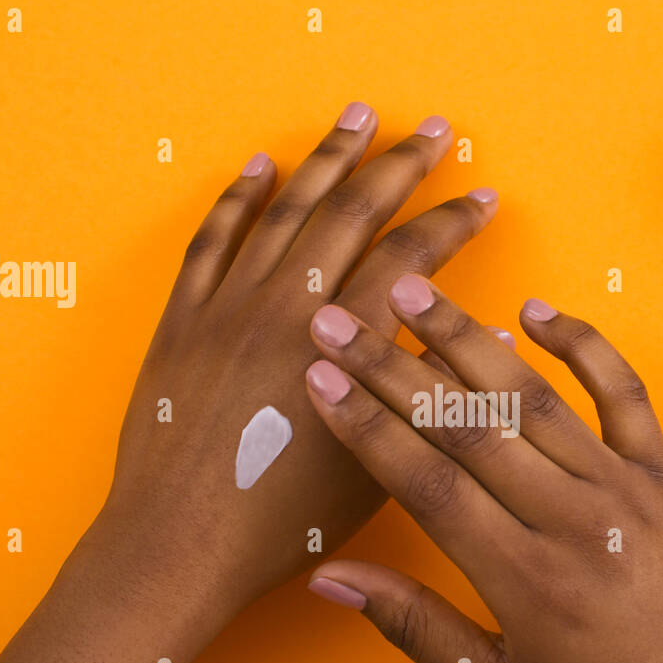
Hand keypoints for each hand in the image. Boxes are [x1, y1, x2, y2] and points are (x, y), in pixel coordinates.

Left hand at [97, 104, 497, 623]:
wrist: (179, 545)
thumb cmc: (280, 522)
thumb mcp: (375, 467)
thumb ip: (418, 397)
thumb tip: (469, 345)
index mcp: (339, 345)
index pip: (410, 257)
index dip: (453, 220)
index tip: (483, 195)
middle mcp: (283, 309)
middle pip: (351, 212)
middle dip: (399, 163)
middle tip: (432, 128)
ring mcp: (226, 308)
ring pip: (283, 209)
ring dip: (325, 158)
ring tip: (356, 116)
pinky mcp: (183, 322)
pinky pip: (210, 241)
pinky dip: (235, 199)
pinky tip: (258, 168)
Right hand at [300, 276, 662, 662]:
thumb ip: (414, 627)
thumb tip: (330, 577)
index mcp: (522, 579)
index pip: (425, 481)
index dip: (365, 426)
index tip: (318, 379)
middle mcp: (571, 520)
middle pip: (467, 424)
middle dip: (391, 367)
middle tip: (336, 320)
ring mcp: (624, 488)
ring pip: (532, 396)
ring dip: (467, 337)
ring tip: (411, 292)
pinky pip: (623, 392)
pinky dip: (583, 345)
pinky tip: (535, 310)